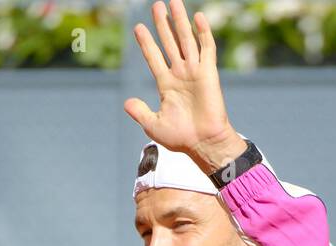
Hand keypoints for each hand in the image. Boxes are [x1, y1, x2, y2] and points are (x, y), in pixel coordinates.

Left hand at [122, 0, 248, 173]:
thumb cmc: (182, 138)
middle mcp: (180, 75)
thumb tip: (127, 103)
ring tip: (173, 2)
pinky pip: (206, 48)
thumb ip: (140, 112)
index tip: (139, 27)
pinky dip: (202, 32)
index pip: (154, 58)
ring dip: (179, 21)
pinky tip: (197, 17)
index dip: (146, 43)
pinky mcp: (208, 73)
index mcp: (166, 85)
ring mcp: (194, 72)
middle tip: (156, 6)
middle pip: (169, 43)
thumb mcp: (153, 125)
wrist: (204, 143)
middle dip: (162, 24)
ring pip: (185, 40)